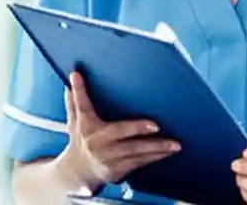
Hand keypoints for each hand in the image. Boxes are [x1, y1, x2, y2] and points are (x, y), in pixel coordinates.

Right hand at [54, 71, 180, 192]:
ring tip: (174, 144)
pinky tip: (166, 153)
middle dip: (137, 129)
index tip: (77, 75)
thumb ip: (74, 100)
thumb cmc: (81, 140)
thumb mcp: (74, 120)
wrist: (78, 172)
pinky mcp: (117, 170)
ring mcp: (108, 157)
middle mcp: (96, 141)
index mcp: (85, 124)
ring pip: (134, 151)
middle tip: (155, 125)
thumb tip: (72, 78)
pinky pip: (139, 162)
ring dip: (155, 148)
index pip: (82, 105)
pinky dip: (154, 157)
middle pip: (118, 132)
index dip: (80, 90)